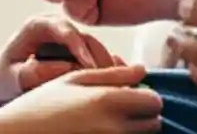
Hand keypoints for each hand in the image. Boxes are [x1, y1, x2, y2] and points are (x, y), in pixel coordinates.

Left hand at [0, 15, 122, 100]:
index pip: (64, 30)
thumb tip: (64, 69)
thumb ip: (32, 73)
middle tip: (110, 79)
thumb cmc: (4, 76)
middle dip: (98, 58)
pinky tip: (121, 78)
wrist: (3, 77)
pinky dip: (108, 66)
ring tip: (117, 83)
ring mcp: (70, 36)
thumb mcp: (10, 77)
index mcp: (38, 24)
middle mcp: (57, 26)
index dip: (79, 48)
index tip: (89, 66)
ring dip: (106, 64)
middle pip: (85, 38)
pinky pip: (97, 55)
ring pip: (95, 47)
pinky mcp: (79, 48)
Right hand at [0, 65, 162, 133]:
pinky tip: (97, 133)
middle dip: (143, 116)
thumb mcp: (73, 79)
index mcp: (108, 101)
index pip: (154, 101)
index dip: (146, 97)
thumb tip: (142, 70)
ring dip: (133, 131)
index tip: (131, 96)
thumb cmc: (42, 104)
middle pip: (153, 124)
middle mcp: (112, 128)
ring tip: (107, 123)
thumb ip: (112, 74)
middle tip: (121, 111)